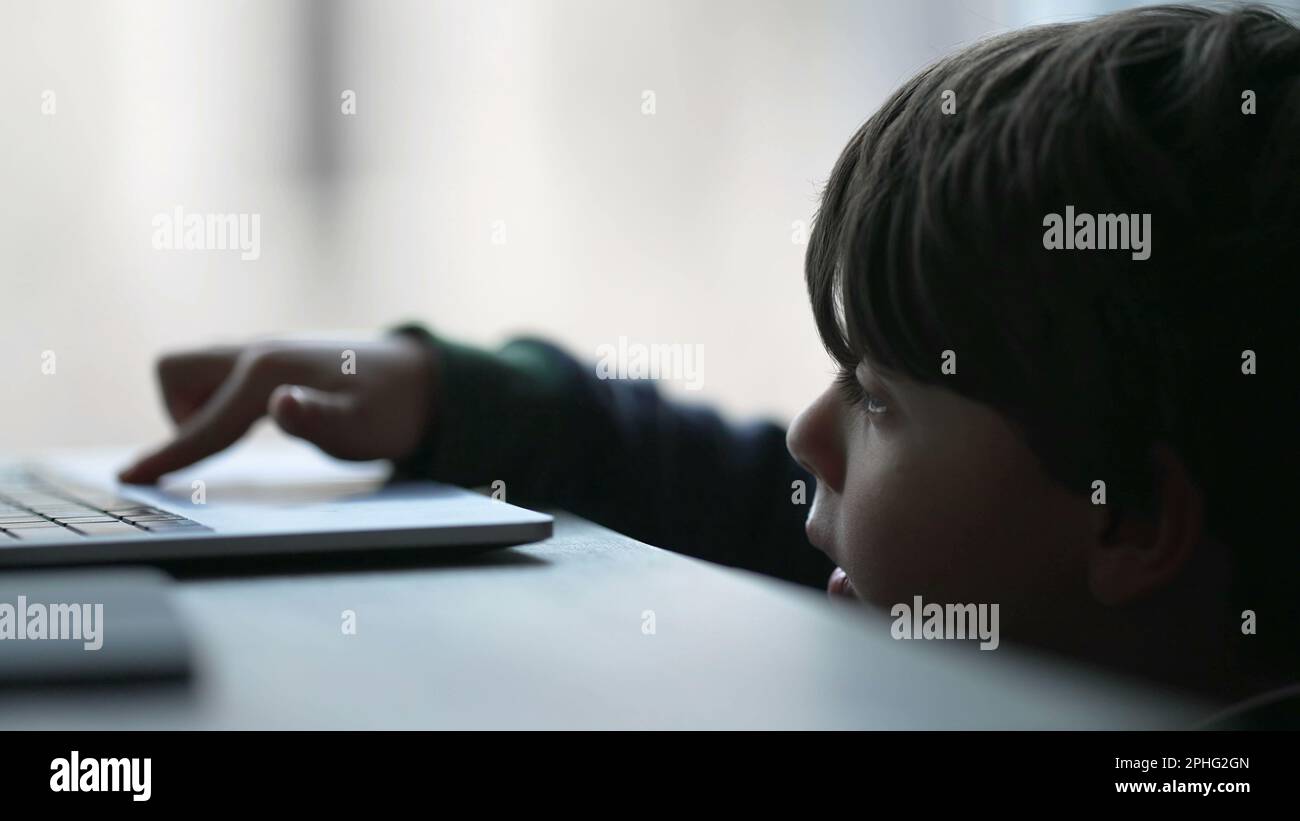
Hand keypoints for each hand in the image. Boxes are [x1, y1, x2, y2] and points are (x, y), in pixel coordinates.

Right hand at [118, 335, 438, 483]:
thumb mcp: (363, 428)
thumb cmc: (394, 410)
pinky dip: (219, 398)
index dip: (169, 456)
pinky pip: (220, 373)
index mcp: (269, 372)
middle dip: (178, 413)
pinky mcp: (274, 359)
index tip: (130, 480)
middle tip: (225, 444)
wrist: (426, 381)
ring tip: (250, 432)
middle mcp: (258, 351)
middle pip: (176, 371)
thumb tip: (280, 407)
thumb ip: (318, 420)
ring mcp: (264, 350)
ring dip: (200, 404)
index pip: (203, 422)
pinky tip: (259, 418)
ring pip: (196, 369)